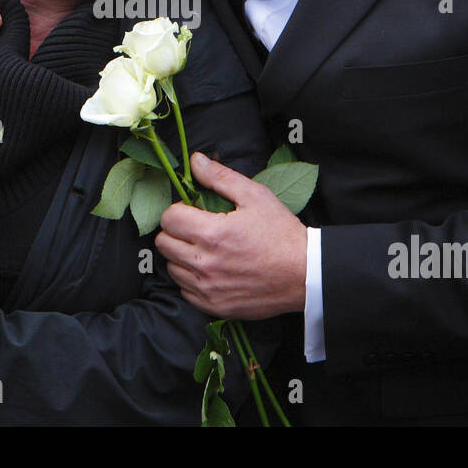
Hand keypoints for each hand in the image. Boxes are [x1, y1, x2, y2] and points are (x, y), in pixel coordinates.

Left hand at [156, 152, 307, 318]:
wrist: (304, 274)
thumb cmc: (281, 233)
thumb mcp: (255, 196)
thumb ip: (220, 177)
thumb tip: (195, 161)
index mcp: (212, 233)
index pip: (168, 218)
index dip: (179, 209)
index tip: (193, 211)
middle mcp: (204, 263)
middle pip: (163, 243)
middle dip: (176, 231)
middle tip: (196, 228)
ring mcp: (207, 288)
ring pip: (171, 267)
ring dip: (181, 255)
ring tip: (204, 249)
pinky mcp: (213, 306)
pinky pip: (184, 290)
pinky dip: (191, 279)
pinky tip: (210, 269)